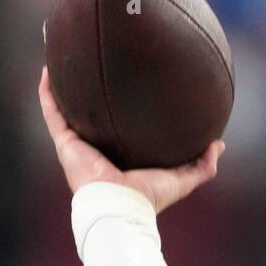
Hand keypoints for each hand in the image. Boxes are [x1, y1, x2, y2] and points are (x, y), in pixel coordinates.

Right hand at [38, 65, 223, 214]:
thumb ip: (201, 165)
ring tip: (64, 59)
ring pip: (67, 110)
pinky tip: (47, 69)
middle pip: (92, 116)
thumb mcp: (181, 179)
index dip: (122, 111)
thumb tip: (218, 145)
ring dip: (62, 86)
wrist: (121, 206)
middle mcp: (97, 149)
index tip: (129, 87)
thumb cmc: (149, 198)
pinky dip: (47, 92)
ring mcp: (78, 146)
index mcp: (121, 156)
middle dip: (90, 94)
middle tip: (95, 65)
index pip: (120, 130)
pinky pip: (52, 112)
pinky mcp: (65, 144)